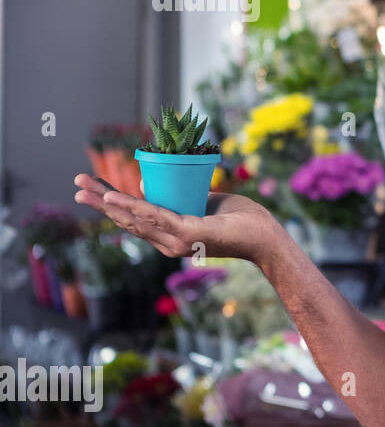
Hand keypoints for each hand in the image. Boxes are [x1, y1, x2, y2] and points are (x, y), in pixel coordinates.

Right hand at [72, 172, 282, 265]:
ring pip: (134, 217)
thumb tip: (158, 185)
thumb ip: (184, 196)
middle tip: (76, 184)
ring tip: (84, 187)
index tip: (92, 188)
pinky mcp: (187, 234)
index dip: (112, 203)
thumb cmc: (241, 219)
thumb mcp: (207, 201)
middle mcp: (168, 242)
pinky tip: (112, 198)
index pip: (136, 218)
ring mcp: (176, 240)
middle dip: (99, 201)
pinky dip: (131, 206)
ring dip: (107, 201)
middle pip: (127, 219)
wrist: (266, 236)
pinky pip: (154, 216)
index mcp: (172, 234)